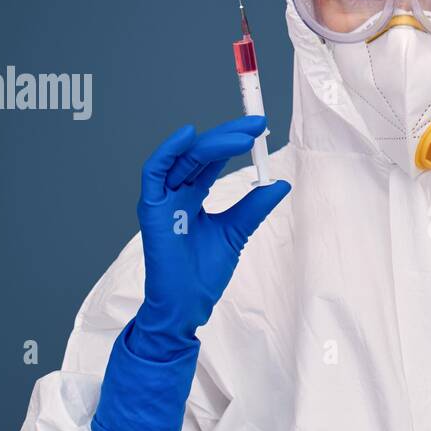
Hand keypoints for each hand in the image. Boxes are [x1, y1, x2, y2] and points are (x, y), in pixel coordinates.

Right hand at [131, 118, 290, 361]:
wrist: (187, 305)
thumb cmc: (203, 275)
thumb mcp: (236, 232)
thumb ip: (254, 207)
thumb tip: (279, 184)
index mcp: (193, 196)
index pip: (214, 160)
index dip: (235, 142)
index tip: (261, 129)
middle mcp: (176, 193)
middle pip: (201, 154)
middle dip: (229, 135)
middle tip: (257, 125)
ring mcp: (162, 200)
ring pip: (184, 159)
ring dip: (213, 143)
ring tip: (242, 136)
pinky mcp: (151, 209)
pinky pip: (154, 172)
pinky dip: (168, 151)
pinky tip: (189, 136)